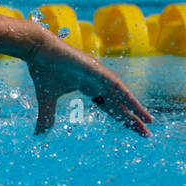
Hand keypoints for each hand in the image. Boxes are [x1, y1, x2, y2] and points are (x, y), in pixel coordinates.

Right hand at [25, 33, 152, 135]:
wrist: (37, 49)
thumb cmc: (42, 69)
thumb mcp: (46, 99)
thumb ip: (46, 117)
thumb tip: (39, 136)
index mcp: (89, 86)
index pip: (110, 106)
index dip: (121, 118)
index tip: (133, 130)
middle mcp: (97, 80)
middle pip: (119, 103)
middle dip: (132, 118)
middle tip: (146, 133)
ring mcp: (98, 74)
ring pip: (121, 94)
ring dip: (135, 107)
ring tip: (148, 121)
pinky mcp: (96, 69)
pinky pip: (115, 85)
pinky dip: (126, 95)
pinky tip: (135, 105)